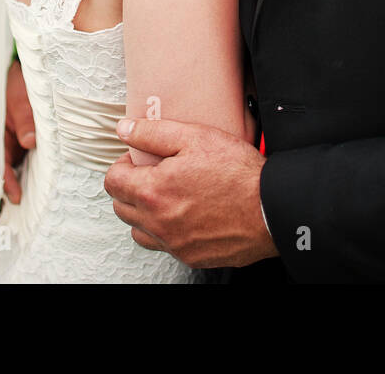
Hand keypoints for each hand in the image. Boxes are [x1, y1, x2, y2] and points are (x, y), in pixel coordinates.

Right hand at [3, 61, 34, 202]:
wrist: (22, 70)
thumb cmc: (17, 83)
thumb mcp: (22, 98)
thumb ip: (25, 119)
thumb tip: (29, 142)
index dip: (5, 181)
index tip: (17, 197)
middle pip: (3, 170)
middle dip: (11, 189)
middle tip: (25, 211)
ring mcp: (10, 141)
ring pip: (14, 166)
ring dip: (21, 182)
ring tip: (36, 204)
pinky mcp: (21, 140)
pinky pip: (22, 159)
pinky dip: (28, 171)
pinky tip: (41, 183)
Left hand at [104, 117, 277, 268]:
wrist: (272, 208)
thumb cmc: (239, 174)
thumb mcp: (195, 137)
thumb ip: (153, 133)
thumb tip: (125, 129)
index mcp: (153, 191)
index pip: (112, 181)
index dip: (123, 165)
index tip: (138, 160)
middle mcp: (159, 222)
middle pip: (121, 208)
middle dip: (130, 188)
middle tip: (152, 174)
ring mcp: (174, 243)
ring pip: (139, 231)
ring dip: (143, 213)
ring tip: (165, 196)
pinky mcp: (191, 256)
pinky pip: (164, 246)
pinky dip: (165, 231)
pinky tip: (183, 215)